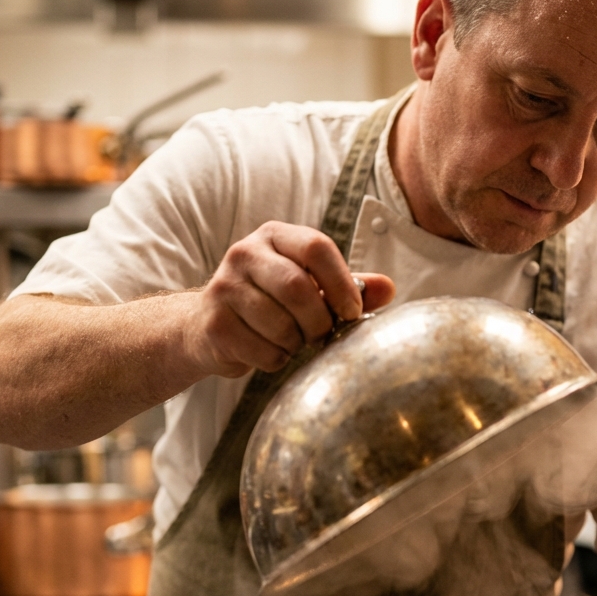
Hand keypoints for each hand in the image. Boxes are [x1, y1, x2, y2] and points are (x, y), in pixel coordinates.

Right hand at [189, 222, 394, 376]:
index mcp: (275, 235)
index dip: (342, 283)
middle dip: (319, 321)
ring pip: (280, 324)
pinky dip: (277, 360)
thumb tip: (388, 288)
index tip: (352, 313)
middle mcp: (244, 253)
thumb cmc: (271, 301)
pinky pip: (263, 351)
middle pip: (297, 288)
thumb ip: (349, 286)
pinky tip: (270, 351)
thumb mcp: (311, 285)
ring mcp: (224, 286)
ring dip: (297, 343)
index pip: (316, 247)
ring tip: (293, 340)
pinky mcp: (214, 323)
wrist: (208, 323)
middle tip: (321, 334)